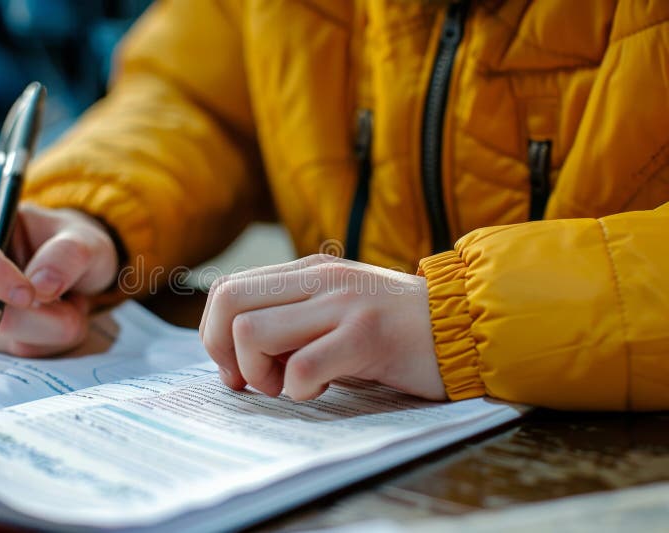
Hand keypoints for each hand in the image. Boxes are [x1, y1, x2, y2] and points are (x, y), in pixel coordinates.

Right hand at [0, 200, 118, 355]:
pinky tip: (59, 319)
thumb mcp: (87, 240)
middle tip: (77, 304)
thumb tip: (42, 285)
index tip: (30, 294)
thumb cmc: (75, 246)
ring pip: (3, 335)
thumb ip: (69, 255)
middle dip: (38, 316)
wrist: (77, 269)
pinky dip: (49, 342)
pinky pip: (17, 350)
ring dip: (51, 329)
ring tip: (70, 303)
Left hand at [199, 255, 445, 400]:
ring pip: (252, 332)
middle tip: (254, 380)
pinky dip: (300, 391)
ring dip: (261, 373)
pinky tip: (324, 389)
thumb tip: (235, 353)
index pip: (227, 288)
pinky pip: (303, 367)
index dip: (214, 333)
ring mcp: (343, 304)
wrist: (464, 325)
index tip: (237, 369)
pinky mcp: (367, 335)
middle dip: (223, 352)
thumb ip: (293, 318)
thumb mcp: (336, 309)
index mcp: (307, 271)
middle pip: (228, 302)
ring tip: (293, 383)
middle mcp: (320, 278)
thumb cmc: (393, 330)